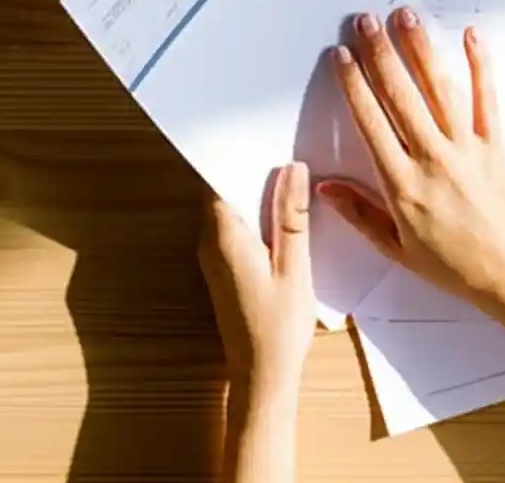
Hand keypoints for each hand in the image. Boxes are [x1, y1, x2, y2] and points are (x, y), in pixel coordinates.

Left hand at [199, 162, 315, 395]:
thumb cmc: (279, 328)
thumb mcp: (294, 267)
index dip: (238, 151)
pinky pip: (237, 225)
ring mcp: (214, 254)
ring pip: (231, 205)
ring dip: (256, 190)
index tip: (261, 130)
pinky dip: (257, 212)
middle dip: (252, 165)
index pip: (218, 176)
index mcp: (223, 236)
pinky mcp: (225, 266)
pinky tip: (285, 211)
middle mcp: (210, 241)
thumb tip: (292, 168)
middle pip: (224, 187)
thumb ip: (292, 216)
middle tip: (284, 144)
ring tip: (291, 172)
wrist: (262, 376)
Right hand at [315, 9, 504, 313]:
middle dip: (380, 54)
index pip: (370, 122)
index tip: (340, 56)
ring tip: (404, 15)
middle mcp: (432, 159)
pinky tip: (471, 36)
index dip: (353, 85)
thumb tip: (325, 186)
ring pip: (439, 89)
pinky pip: (488, 98)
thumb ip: (360, 213)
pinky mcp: (497, 145)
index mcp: (402, 184)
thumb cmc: (452, 266)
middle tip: (364, 20)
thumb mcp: (396, 248)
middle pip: (400, 95)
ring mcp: (467, 148)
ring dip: (420, 49)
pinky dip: (481, 65)